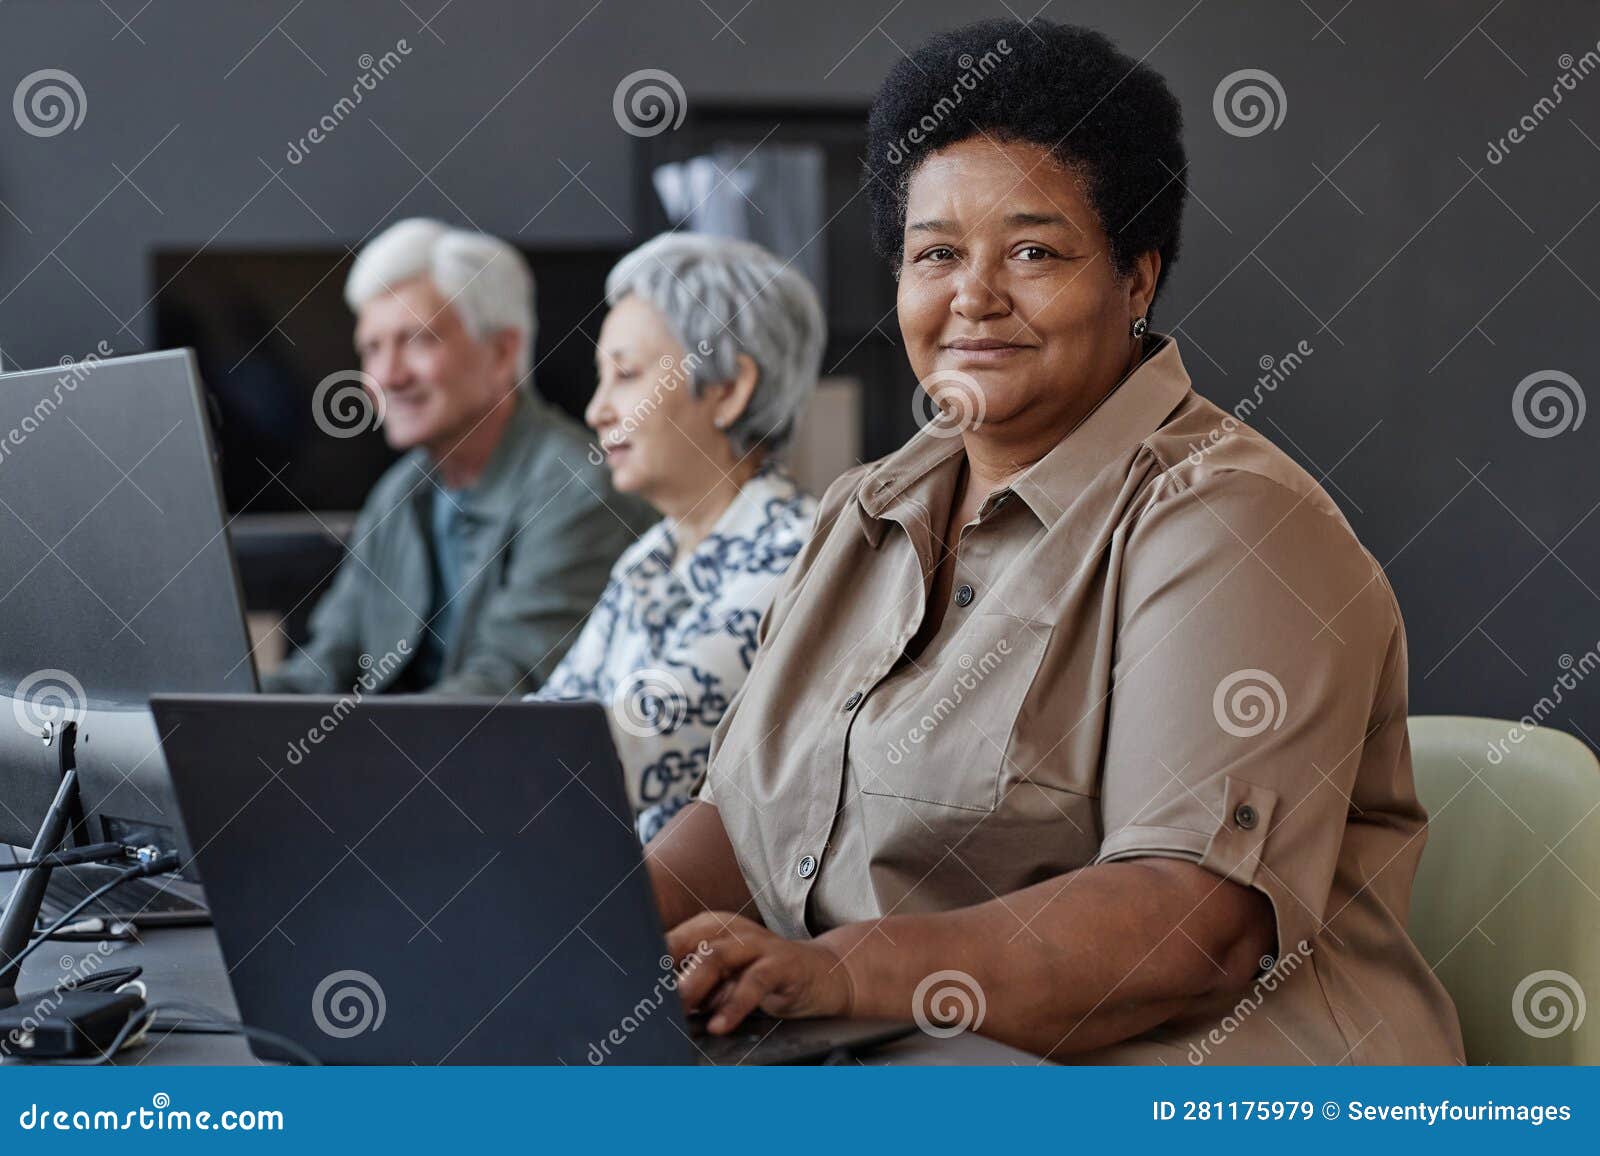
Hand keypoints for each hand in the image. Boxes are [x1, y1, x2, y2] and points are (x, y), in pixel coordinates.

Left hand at [665, 911, 854, 1033]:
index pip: (669, 940)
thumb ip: (691, 987)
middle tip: (646, 998)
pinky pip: (754, 983)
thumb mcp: (722, 981)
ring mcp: (757, 944)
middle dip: (663, 970)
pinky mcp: (781, 964)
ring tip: (678, 1009)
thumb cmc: (762, 978)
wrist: (822, 975)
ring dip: (693, 985)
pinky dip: (734, 1005)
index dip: (646, 961)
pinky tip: (721, 1024)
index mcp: (709, 927)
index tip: (628, 986)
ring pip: (715, 957)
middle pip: (686, 942)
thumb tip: (651, 1007)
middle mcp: (730, 929)